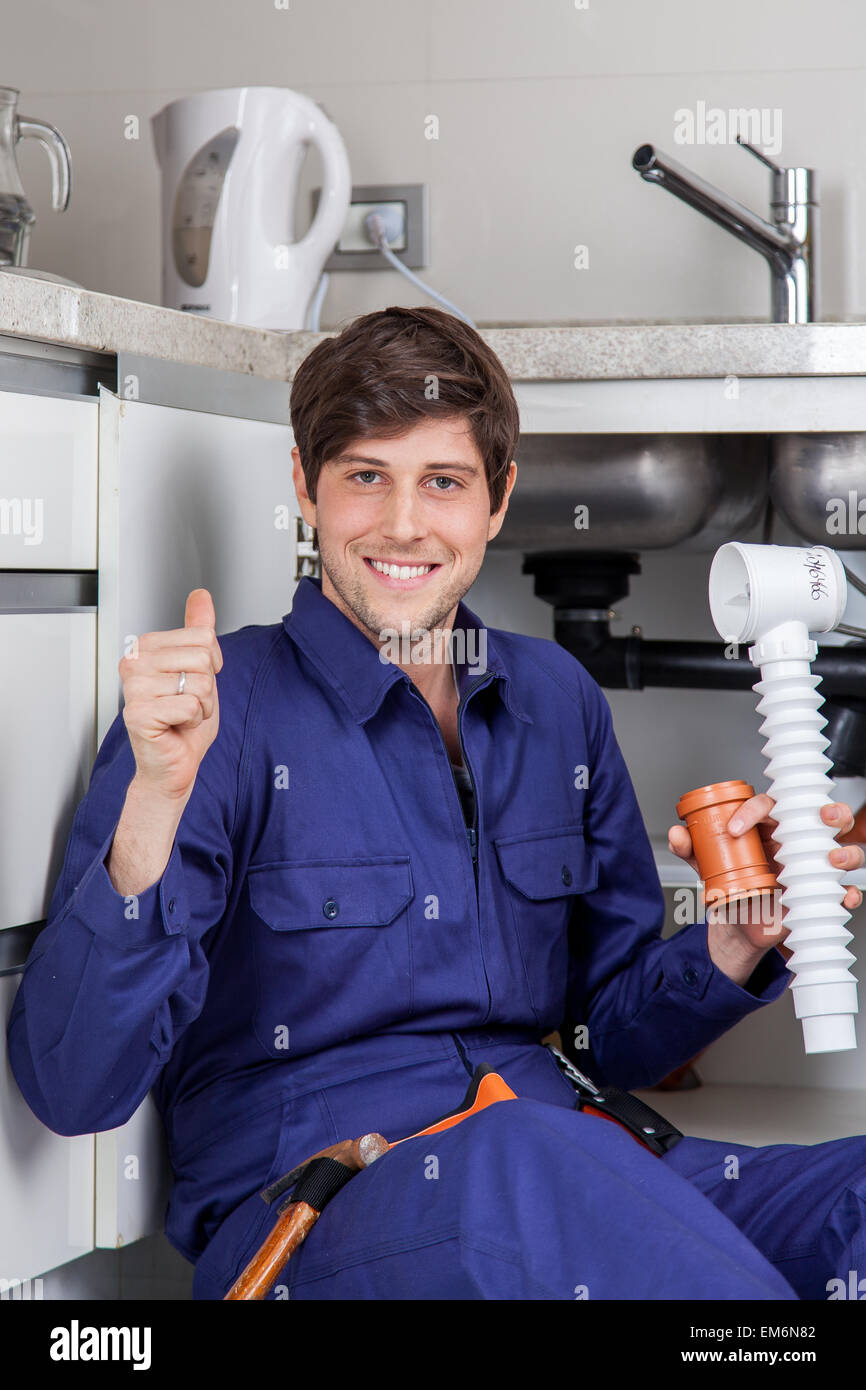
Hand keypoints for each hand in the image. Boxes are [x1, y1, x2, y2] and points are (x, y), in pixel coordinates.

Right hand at [119, 589, 222, 802]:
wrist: (175, 762)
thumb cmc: (184, 720)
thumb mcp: (199, 668)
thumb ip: (198, 630)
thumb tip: (200, 595)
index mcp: (145, 647)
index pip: (203, 635)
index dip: (211, 663)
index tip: (193, 681)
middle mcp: (134, 663)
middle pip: (202, 657)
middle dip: (207, 686)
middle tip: (188, 703)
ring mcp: (133, 688)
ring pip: (199, 682)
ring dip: (202, 706)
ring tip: (182, 715)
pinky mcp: (138, 713)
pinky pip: (191, 705)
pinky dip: (194, 720)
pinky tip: (176, 726)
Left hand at [668, 794, 863, 976]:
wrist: (737, 926)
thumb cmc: (731, 887)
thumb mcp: (708, 867)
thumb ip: (692, 850)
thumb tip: (678, 835)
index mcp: (769, 828)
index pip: (770, 805)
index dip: (754, 810)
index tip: (735, 829)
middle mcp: (795, 843)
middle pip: (823, 817)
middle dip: (830, 812)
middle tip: (821, 817)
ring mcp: (812, 867)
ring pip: (843, 850)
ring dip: (845, 852)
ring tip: (831, 859)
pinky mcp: (820, 893)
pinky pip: (844, 890)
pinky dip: (849, 893)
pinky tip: (842, 895)